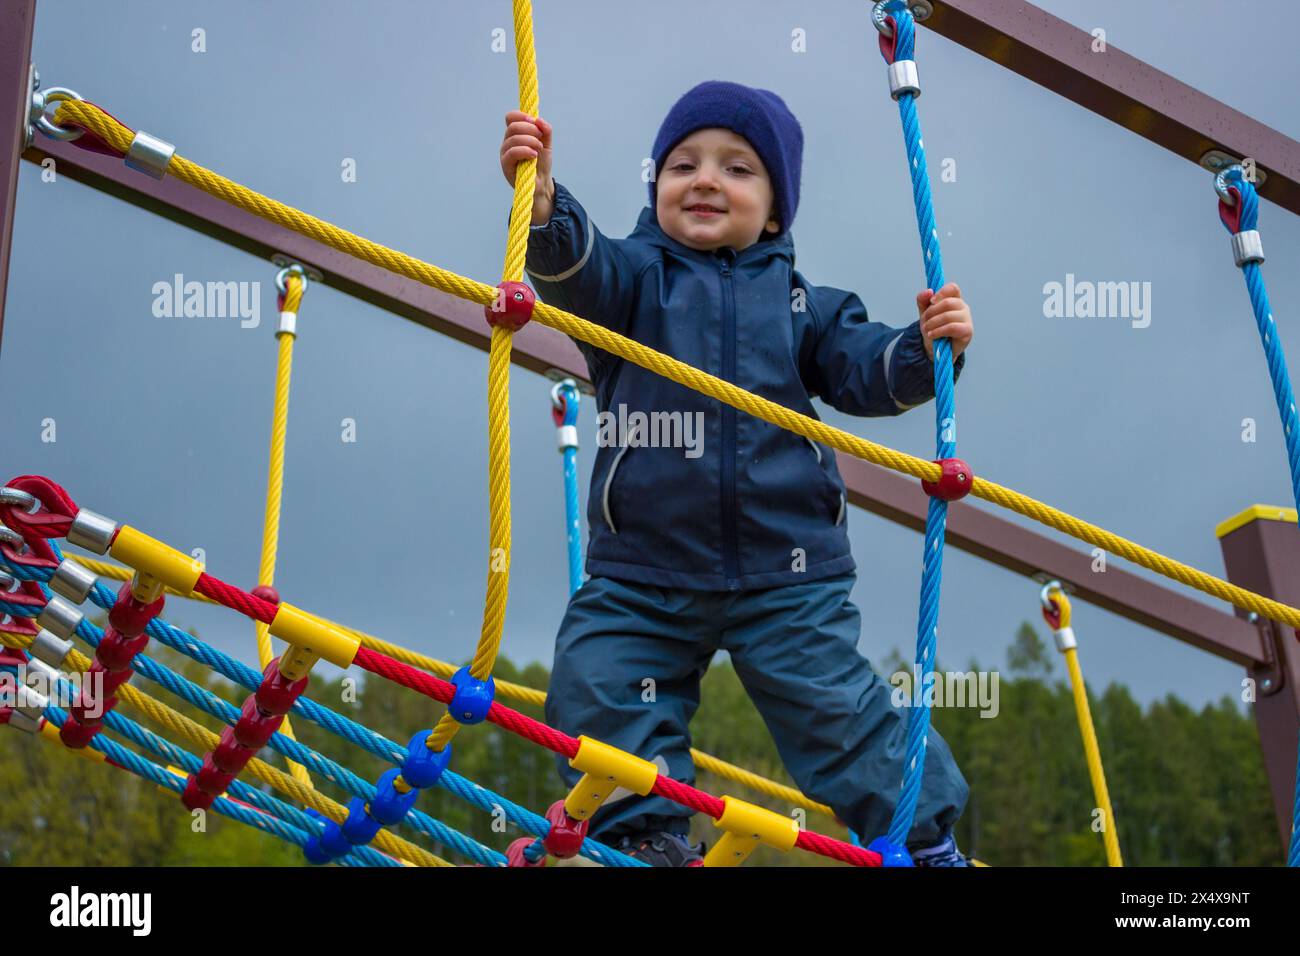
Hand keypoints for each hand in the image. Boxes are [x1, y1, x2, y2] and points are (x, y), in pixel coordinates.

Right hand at [501, 110, 555, 224]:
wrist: (541, 183)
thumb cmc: (541, 164)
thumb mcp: (546, 144)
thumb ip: (545, 131)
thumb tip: (539, 120)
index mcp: (515, 134)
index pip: (511, 118)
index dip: (521, 115)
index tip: (534, 121)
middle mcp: (508, 142)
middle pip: (513, 126)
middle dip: (530, 128)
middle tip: (540, 137)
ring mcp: (505, 153)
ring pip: (513, 138)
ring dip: (530, 140)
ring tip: (539, 148)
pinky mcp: (506, 165)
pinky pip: (512, 152)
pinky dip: (524, 150)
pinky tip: (534, 155)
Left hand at [915, 282, 972, 361]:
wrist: (935, 348)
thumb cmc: (933, 328)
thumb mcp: (924, 312)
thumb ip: (923, 300)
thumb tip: (929, 291)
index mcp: (954, 299)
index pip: (953, 288)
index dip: (941, 292)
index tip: (931, 301)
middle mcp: (963, 307)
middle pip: (948, 302)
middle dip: (931, 313)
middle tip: (924, 322)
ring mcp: (967, 319)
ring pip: (948, 315)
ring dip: (932, 323)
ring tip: (927, 330)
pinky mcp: (968, 331)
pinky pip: (952, 327)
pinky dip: (938, 331)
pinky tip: (932, 335)